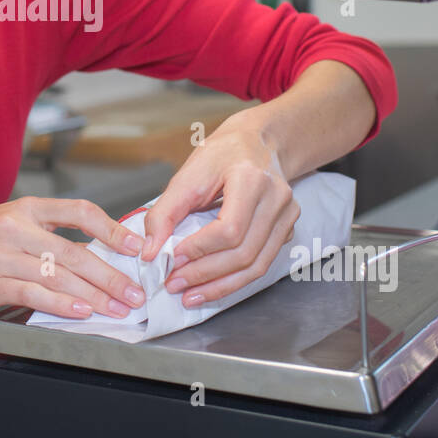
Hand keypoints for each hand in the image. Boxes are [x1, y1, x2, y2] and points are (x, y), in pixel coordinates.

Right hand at [0, 197, 147, 319]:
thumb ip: (46, 232)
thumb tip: (94, 252)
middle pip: (74, 252)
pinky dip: (61, 305)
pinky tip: (81, 312)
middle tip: (134, 291)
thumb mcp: (8, 220)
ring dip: (94, 296)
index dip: (112, 230)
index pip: (79, 212)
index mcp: (25, 207)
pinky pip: (33, 294)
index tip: (135, 246)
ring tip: (117, 307)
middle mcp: (14, 227)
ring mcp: (1, 256)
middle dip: (111, 275)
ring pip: (58, 276)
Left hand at [139, 118, 299, 307]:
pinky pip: (261, 264)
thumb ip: (165, 213)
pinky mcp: (287, 230)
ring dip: (220, 286)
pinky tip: (211, 286)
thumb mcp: (187, 175)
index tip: (172, 260)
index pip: (229, 229)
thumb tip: (150, 252)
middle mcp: (276, 199)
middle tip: (174, 284)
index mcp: (252, 180)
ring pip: (256, 266)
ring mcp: (287, 216)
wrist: (255, 143)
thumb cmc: (221, 155)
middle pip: (244, 253)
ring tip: (190, 295)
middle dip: (205, 275)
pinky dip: (234, 280)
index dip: (199, 250)